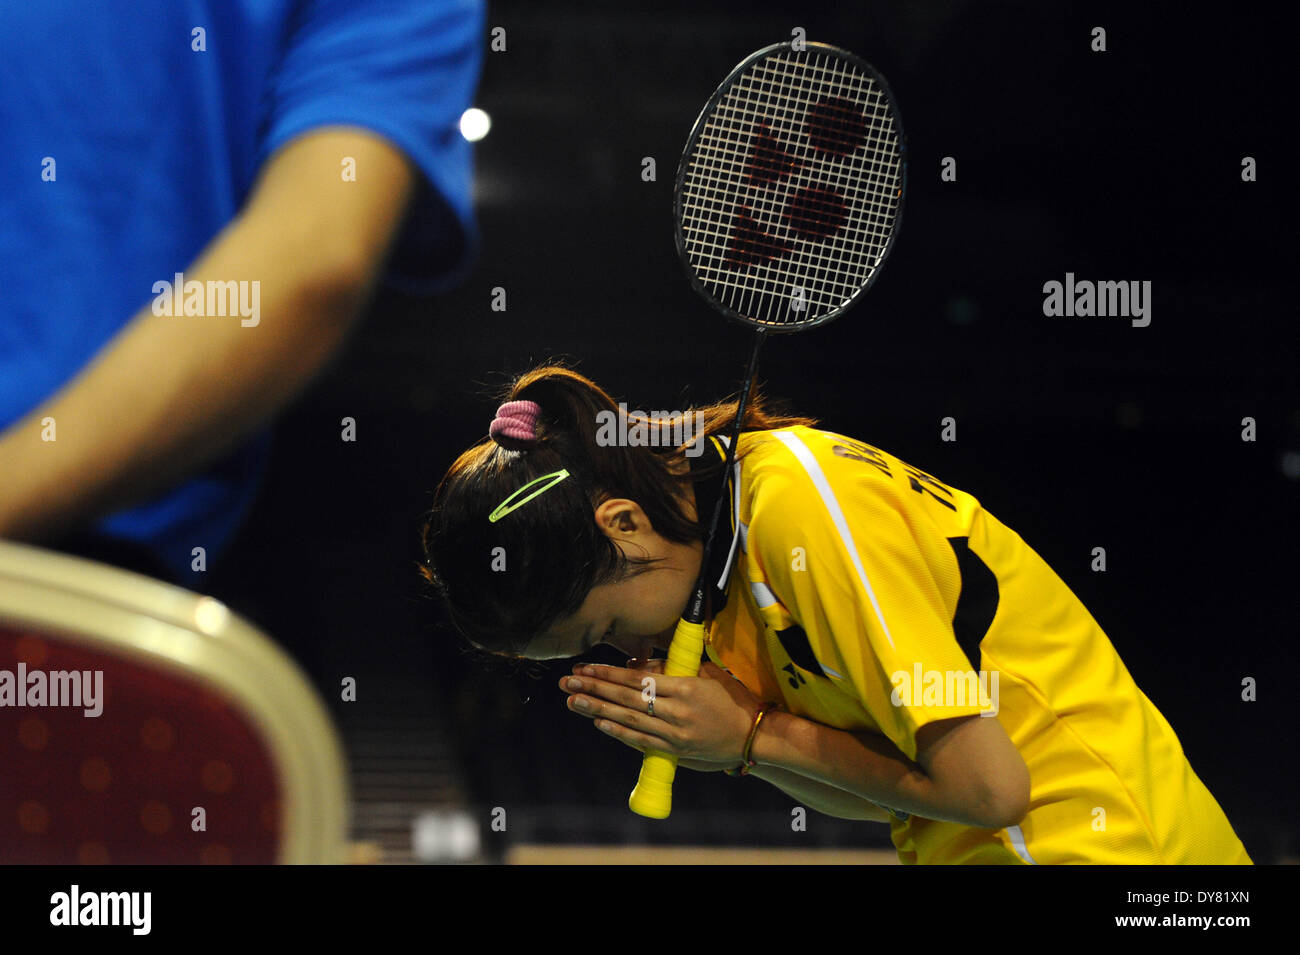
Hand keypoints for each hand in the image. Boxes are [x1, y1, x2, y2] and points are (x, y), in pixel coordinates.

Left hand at [558, 659, 764, 771]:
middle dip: (594, 689)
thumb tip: (633, 666)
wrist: (751, 735)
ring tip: (573, 701)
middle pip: (627, 700)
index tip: (585, 667)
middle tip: (568, 681)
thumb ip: (669, 668)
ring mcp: (674, 735)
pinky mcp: (674, 751)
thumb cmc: (730, 697)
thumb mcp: (705, 672)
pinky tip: (598, 723)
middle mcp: (677, 713)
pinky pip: (640, 741)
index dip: (608, 674)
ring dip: (597, 711)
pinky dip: (618, 732)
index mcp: (685, 688)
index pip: (637, 680)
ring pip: (629, 721)